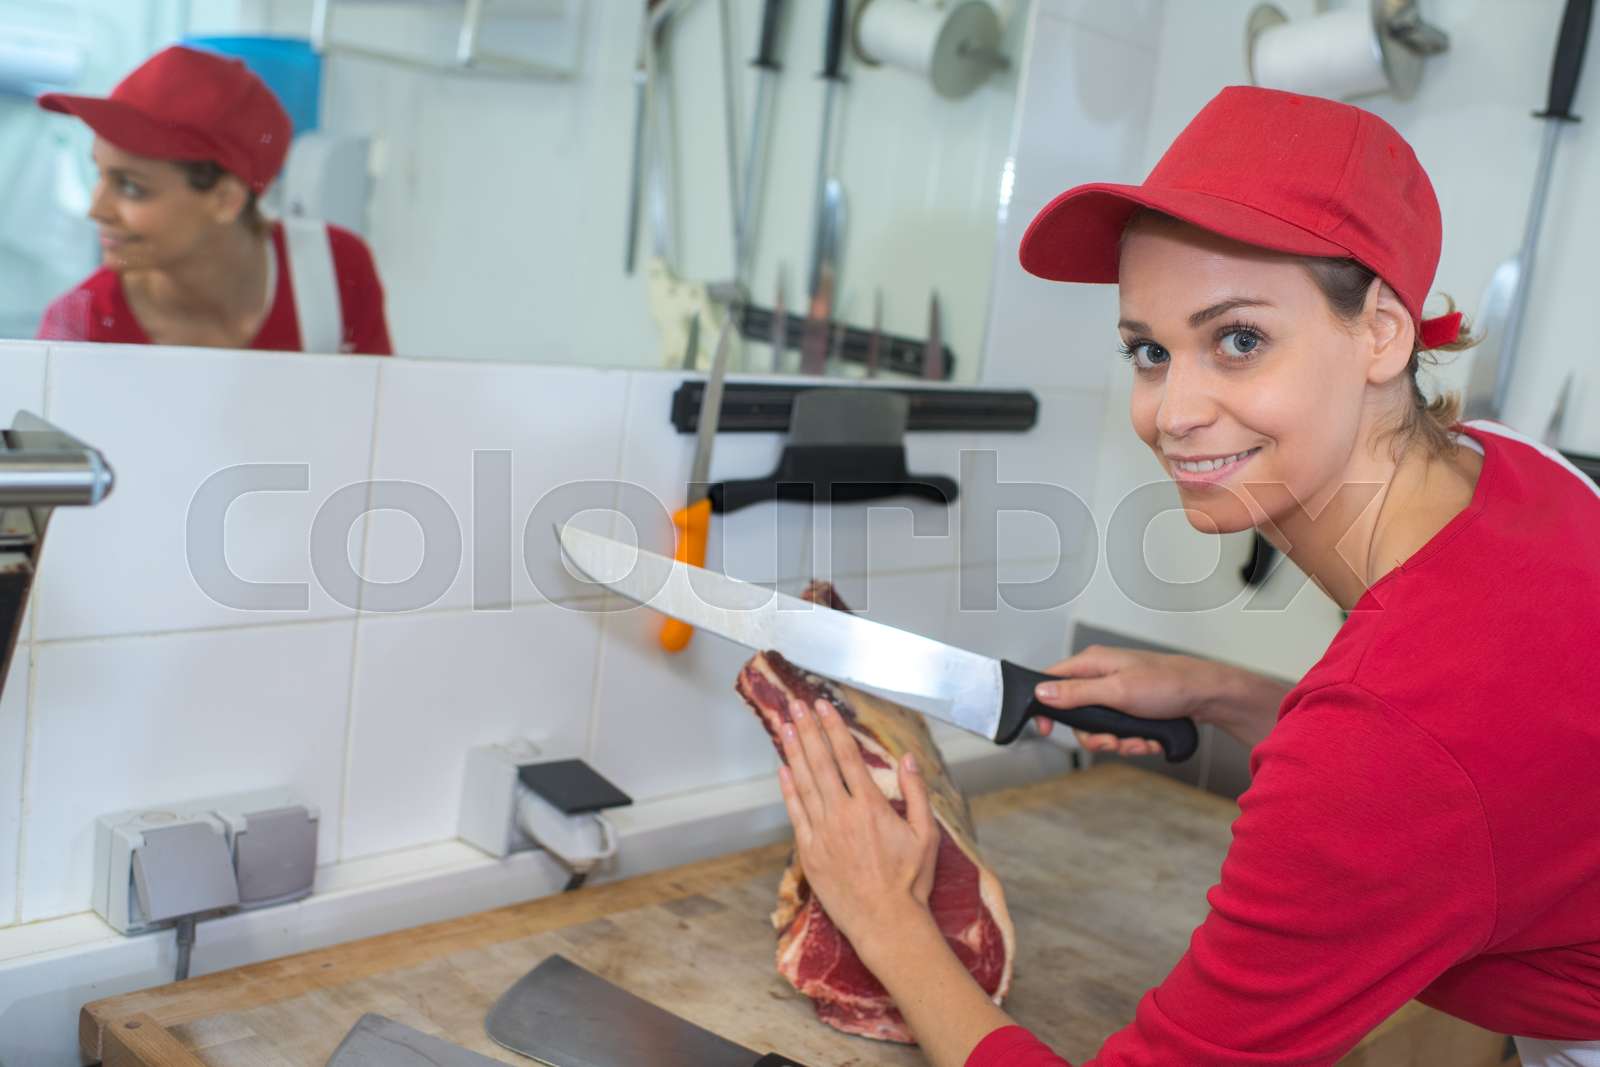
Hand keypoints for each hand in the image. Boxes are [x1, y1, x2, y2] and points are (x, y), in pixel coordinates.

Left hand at [776, 697, 939, 952]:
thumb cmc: (910, 881)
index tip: (824, 707)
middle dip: (808, 730)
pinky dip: (788, 789)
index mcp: (871, 806)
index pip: (847, 756)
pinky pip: (795, 813)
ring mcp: (822, 833)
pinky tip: (783, 768)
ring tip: (784, 726)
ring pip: (804, 783)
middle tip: (796, 706)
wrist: (885, 922)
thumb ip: (916, 793)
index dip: (833, 728)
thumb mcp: (926, 835)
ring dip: (794, 751)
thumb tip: (907, 758)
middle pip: (820, 762)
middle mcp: (842, 814)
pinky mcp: (809, 852)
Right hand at [1032, 644, 1215, 756]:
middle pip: (1077, 715)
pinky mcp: (1131, 708)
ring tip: (1138, 741)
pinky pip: (1120, 732)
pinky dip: (1134, 741)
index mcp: (1093, 664)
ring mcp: (1117, 694)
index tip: (1047, 729)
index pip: (1051, 681)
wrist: (1207, 696)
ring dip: (1118, 742)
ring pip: (1100, 728)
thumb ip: (1077, 693)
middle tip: (1110, 742)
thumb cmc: (1169, 683)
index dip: (1044, 706)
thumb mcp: (1117, 690)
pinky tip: (1148, 739)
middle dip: (1095, 736)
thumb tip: (1042, 691)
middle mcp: (1102, 677)